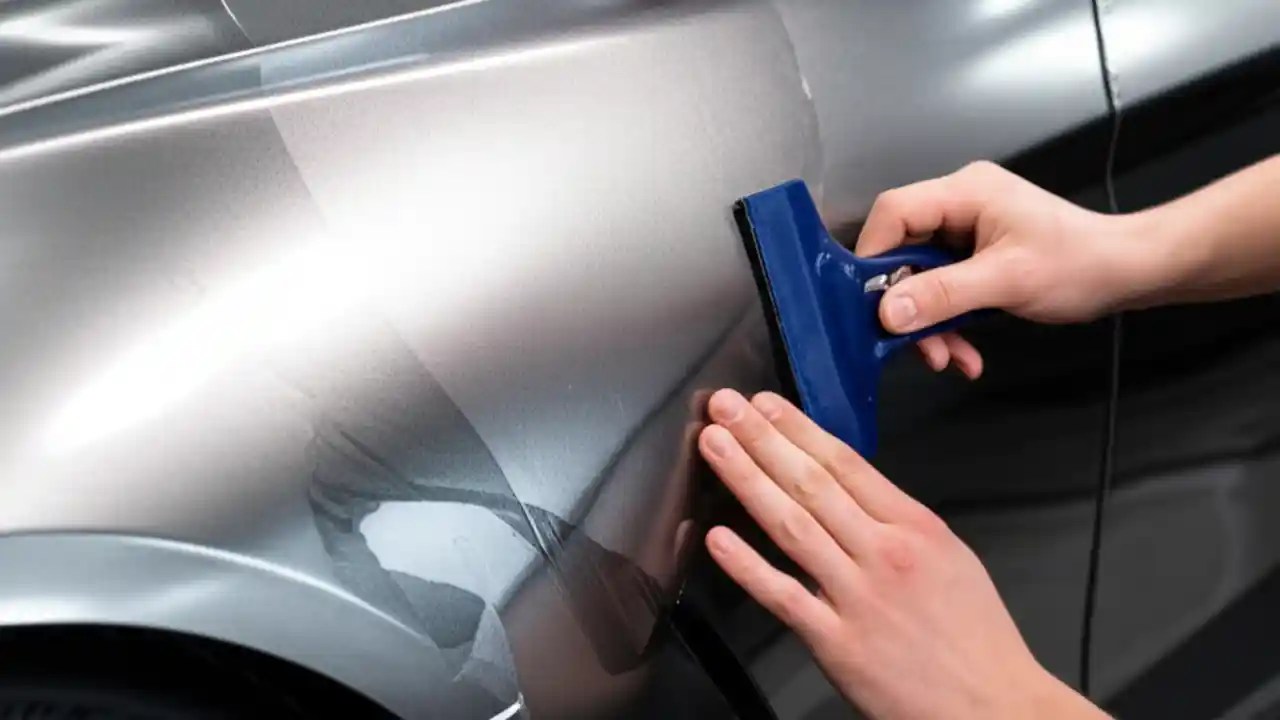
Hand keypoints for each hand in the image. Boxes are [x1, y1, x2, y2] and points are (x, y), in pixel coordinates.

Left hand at [699, 389, 1108, 719]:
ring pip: (791, 524)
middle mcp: (884, 553)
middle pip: (811, 482)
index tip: (765, 405)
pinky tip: (718, 538)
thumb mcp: (950, 556)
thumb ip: (896, 522)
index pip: (846, 463)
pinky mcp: (837, 643)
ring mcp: (858, 597)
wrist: (995, 706)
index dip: (798, 429)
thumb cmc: (975, 636)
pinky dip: (748, 566)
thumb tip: (847, 490)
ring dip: (747, 479)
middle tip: (726, 407)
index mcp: (915, 527)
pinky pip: (783, 595)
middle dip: (762, 438)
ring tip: (715, 447)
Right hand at [855, 161, 1142, 376]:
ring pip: (920, 278)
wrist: (1125, 272)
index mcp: (965, 192)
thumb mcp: (1007, 280)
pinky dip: (948, 322)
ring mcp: (966, 232)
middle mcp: (959, 205)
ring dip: (930, 322)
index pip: (893, 212)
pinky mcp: (974, 257)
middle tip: (916, 344)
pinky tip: (964, 352)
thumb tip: (888, 311)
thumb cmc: (1080, 263)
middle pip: (902, 251)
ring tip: (948, 357)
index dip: (873, 254)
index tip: (869, 302)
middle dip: (908, 303)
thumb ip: (943, 294)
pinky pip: (942, 289)